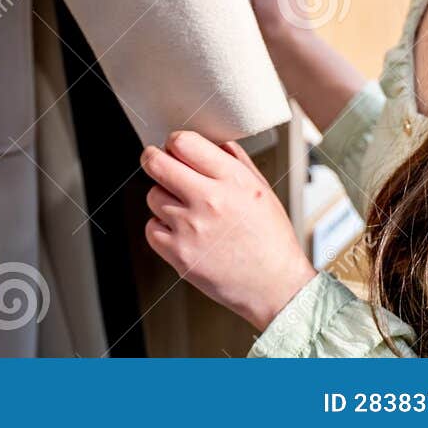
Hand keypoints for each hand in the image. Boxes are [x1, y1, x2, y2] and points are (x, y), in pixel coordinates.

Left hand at [141, 130, 315, 332]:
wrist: (276, 287)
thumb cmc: (271, 239)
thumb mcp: (261, 189)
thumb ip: (234, 159)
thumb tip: (210, 140)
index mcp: (232, 180)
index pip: (183, 142)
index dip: (174, 142)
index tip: (174, 148)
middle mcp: (209, 200)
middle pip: (156, 164)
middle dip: (152, 158)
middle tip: (155, 161)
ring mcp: (191, 228)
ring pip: (152, 195)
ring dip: (163, 198)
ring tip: (184, 209)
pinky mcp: (179, 254)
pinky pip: (151, 228)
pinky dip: (161, 227)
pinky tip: (180, 231)